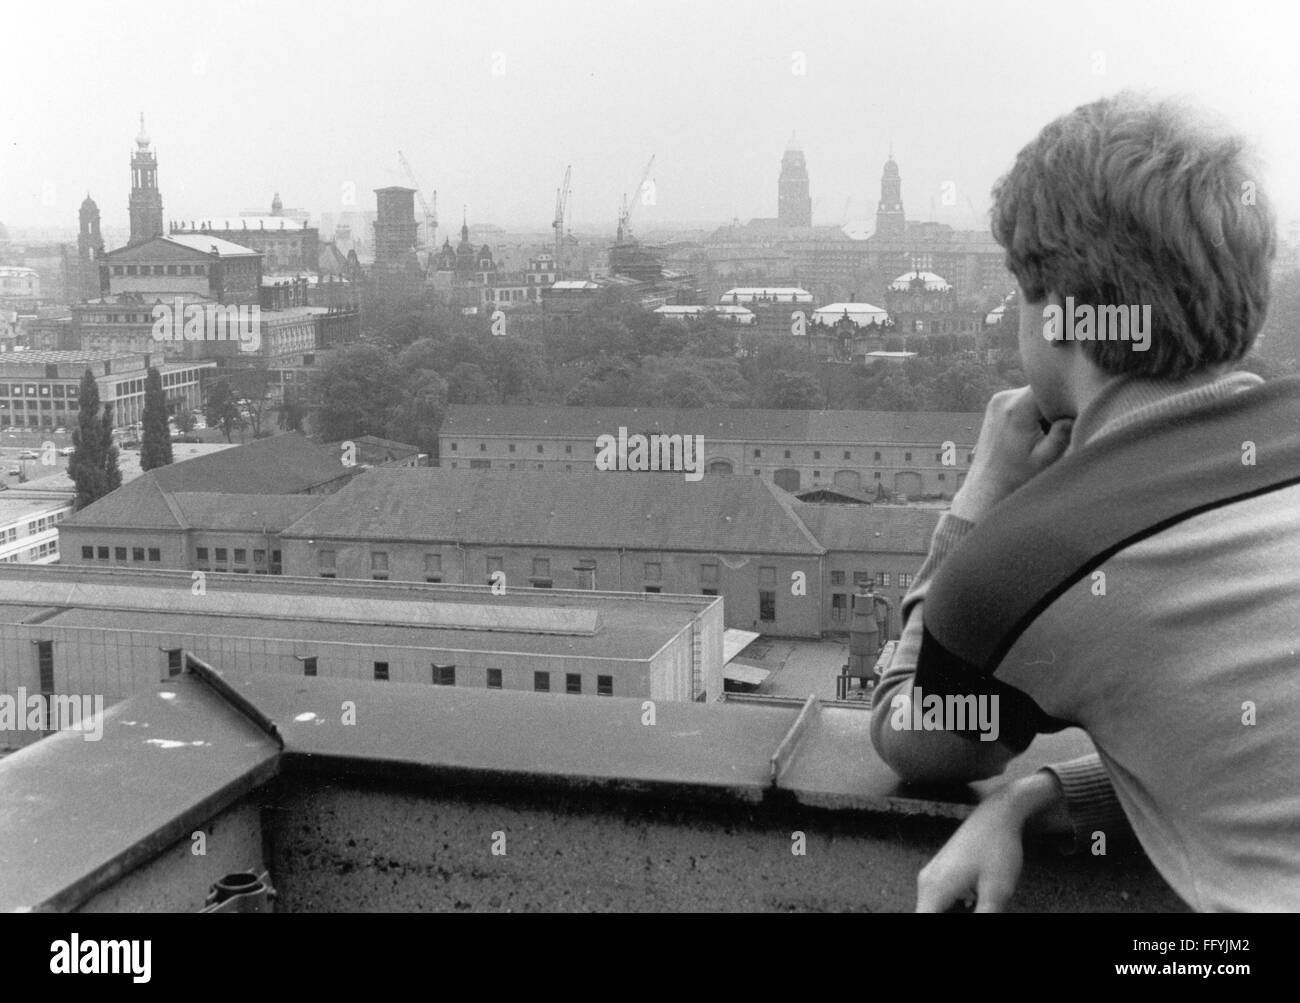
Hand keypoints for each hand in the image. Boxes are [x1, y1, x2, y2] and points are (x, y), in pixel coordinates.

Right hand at [915, 771, 1066, 912]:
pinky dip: (953, 911)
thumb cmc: (998, 850)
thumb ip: (985, 919)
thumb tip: (980, 927)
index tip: (963, 916)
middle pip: (926, 916)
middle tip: (978, 910)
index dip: (932, 935)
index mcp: (934, 890)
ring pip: (933, 911)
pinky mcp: (940, 873)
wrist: (998, 815)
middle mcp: (926, 883)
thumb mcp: (997, 893)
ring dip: (952, 915)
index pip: (923, 922)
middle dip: (949, 922)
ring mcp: (931, 876)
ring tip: (978, 905)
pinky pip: (939, 902)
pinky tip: (976, 906)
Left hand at [950, 387, 1073, 520]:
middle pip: (1043, 388)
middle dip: (1056, 404)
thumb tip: (1079, 410)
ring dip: (1044, 409)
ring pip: (1034, 394)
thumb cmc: (1016, 476)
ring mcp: (998, 399)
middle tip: (1058, 428)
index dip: (1067, 394)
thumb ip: (1063, 433)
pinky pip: (1024, 399)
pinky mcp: (996, 404)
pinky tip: (1033, 433)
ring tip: (1043, 434)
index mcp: (1018, 408)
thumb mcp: (1045, 459)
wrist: (986, 485)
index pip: (1052, 384)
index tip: (1074, 411)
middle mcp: (1005, 398)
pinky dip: (1034, 412)